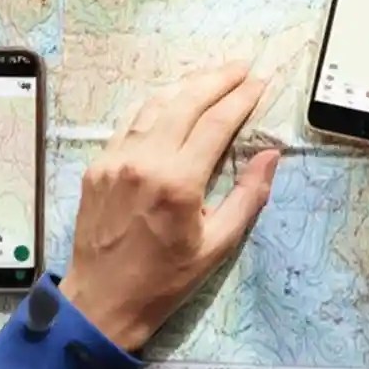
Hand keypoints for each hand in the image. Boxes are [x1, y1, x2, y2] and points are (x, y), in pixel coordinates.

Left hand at [59, 62, 280, 350]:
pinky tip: (170, 102)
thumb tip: (270, 155)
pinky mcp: (98, 165)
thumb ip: (248, 196)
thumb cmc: (165, 281)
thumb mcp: (217, 246)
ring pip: (154, 105)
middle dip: (217, 79)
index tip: (260, 82)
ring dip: (185, 86)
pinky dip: (155, 106)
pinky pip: (129, 123)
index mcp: (178, 182)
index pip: (217, 123)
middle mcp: (144, 161)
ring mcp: (115, 160)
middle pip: (186, 101)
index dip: (242, 98)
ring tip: (211, 77)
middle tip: (241, 66)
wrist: (102, 302)